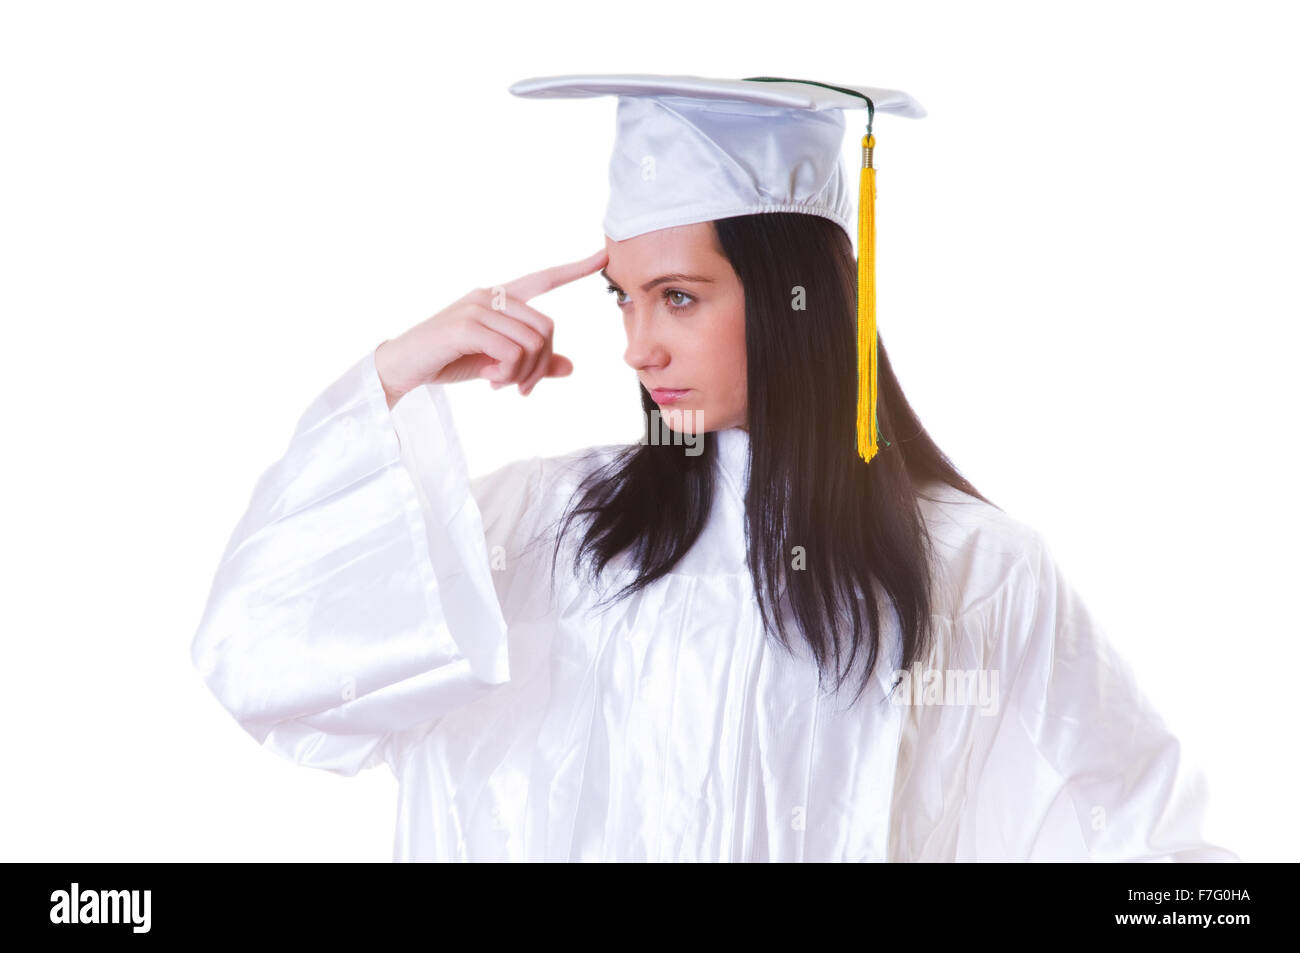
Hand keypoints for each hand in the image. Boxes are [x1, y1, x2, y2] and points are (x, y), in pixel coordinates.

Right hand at [374, 248, 607, 407]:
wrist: (401, 368)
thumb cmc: (447, 361)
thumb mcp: (496, 363)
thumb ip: (531, 363)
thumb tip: (570, 367)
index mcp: (499, 298)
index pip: (543, 279)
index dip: (575, 269)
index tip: (603, 256)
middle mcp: (490, 295)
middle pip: (547, 328)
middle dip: (541, 366)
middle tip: (521, 389)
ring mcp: (478, 308)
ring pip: (532, 343)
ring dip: (523, 375)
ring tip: (500, 383)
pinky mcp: (466, 326)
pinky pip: (512, 353)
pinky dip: (508, 374)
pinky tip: (488, 380)